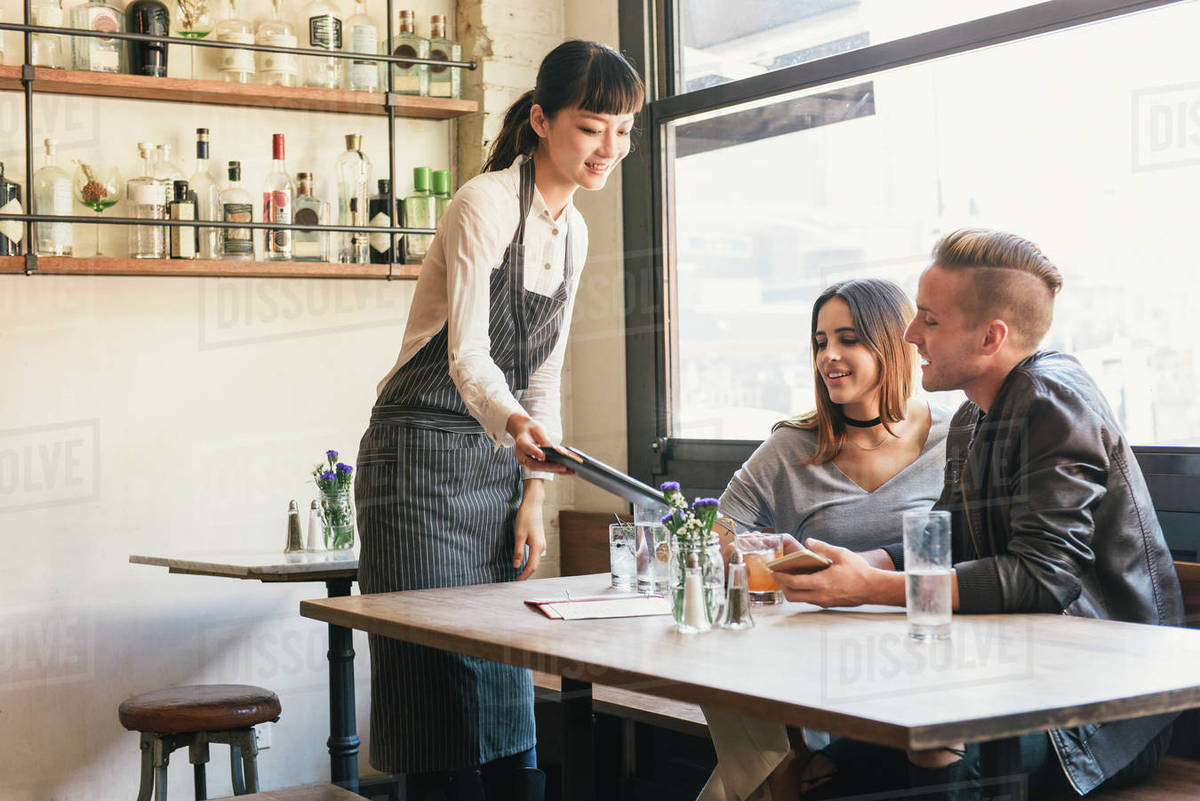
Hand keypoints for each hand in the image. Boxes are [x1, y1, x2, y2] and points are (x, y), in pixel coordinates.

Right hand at [506, 413, 573, 473]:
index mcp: (521, 443)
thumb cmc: (531, 429)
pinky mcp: (535, 464)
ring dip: (555, 471)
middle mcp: (522, 455)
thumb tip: (555, 451)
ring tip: (570, 471)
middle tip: (563, 467)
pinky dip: (556, 470)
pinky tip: (568, 471)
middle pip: (534, 464)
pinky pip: (545, 469)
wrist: (524, 431)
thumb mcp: (538, 430)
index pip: (527, 449)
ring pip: (540, 469)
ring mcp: (527, 461)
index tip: (543, 456)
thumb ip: (545, 440)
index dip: (535, 453)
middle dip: (549, 467)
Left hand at [513, 490, 546, 580]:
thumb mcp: (519, 534)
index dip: (524, 576)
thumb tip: (517, 566)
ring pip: (535, 560)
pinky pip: (535, 555)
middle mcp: (542, 547)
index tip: (516, 582)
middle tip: (516, 581)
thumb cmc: (525, 517)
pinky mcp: (539, 540)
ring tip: (518, 574)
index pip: (531, 567)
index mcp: (537, 547)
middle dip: (526, 574)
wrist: (533, 504)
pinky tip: (523, 562)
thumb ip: (518, 551)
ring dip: (527, 568)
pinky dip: (529, 561)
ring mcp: (542, 544)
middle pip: (534, 565)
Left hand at [770, 536, 886, 607]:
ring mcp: (825, 602)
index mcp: (821, 583)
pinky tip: (806, 582)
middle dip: (783, 586)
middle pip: (793, 596)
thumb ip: (823, 548)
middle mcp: (820, 595)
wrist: (874, 588)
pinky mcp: (829, 604)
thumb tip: (809, 541)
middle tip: (779, 576)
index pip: (794, 582)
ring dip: (793, 590)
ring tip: (790, 578)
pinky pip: (811, 600)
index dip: (781, 577)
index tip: (773, 571)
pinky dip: (804, 592)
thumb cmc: (860, 572)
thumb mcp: (841, 554)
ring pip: (801, 599)